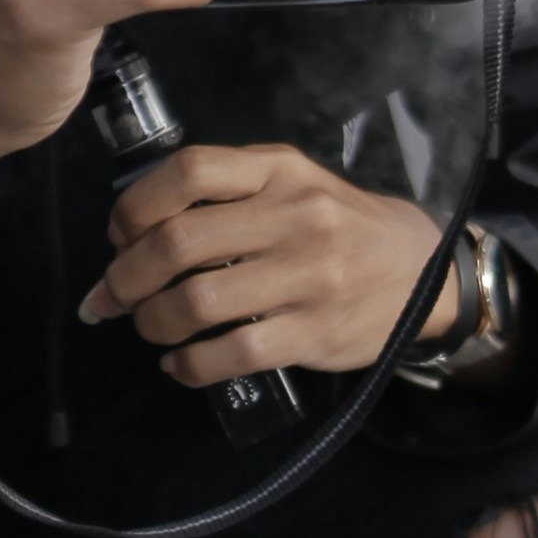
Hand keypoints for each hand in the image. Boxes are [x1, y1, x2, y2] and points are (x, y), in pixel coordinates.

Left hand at [83, 141, 454, 388]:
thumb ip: (224, 192)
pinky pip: (231, 355)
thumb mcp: (291, 182)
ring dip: (152, 322)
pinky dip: (189, 366)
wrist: (423, 269)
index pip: (188, 171)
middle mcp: (293, 217)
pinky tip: (180, 366)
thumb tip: (129, 231)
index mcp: (278, 170)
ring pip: (195, 303)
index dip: (135, 205)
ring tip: (149, 328)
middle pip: (177, 243)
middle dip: (126, 276)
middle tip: (113, 295)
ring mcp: (306, 278)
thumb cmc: (338, 224)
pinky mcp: (314, 333)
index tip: (118, 234)